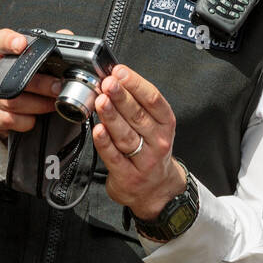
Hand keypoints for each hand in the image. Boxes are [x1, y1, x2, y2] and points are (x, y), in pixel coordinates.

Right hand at [0, 28, 65, 138]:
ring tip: (53, 105)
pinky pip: (6, 119)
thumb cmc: (31, 77)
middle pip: (12, 75)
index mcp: (4, 51)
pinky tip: (34, 119)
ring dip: (38, 105)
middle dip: (41, 84)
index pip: (1, 40)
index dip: (9, 41)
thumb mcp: (43, 59)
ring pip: (12, 101)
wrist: (17, 104)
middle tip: (59, 88)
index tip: (21, 44)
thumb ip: (55, 45)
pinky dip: (24, 122)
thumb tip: (67, 36)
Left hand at [91, 65, 184, 221]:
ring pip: (126, 134)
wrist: (157, 190)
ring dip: (112, 116)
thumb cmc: (151, 152)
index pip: (153, 100)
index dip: (136, 84)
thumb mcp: (155, 127)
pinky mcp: (128, 175)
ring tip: (101, 101)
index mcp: (165, 124)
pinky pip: (114, 156)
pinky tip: (97, 130)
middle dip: (121, 96)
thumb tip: (116, 81)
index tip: (120, 72)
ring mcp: (144, 160)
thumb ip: (137, 106)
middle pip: (138, 115)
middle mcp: (158, 141)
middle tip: (108, 82)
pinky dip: (105, 142)